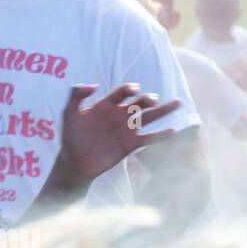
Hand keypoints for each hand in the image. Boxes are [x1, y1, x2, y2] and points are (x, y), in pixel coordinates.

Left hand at [52, 83, 180, 182]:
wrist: (75, 161)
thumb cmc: (70, 137)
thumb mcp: (68, 114)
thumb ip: (76, 95)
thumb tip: (94, 85)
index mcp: (107, 104)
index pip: (123, 92)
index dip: (129, 89)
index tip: (133, 91)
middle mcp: (119, 115)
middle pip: (139, 102)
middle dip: (148, 99)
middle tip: (152, 100)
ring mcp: (126, 130)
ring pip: (149, 117)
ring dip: (163, 110)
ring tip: (178, 103)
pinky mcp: (130, 145)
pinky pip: (149, 139)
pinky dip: (160, 136)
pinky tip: (172, 130)